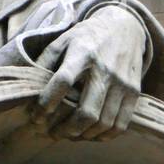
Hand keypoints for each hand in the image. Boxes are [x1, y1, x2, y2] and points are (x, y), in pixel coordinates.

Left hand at [33, 7, 146, 139]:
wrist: (125, 27)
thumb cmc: (86, 38)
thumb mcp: (63, 41)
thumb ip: (45, 62)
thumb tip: (29, 90)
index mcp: (83, 53)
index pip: (63, 82)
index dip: (47, 104)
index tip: (36, 117)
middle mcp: (105, 69)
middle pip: (86, 111)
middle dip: (66, 129)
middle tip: (53, 134)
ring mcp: (122, 82)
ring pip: (103, 122)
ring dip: (83, 135)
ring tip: (70, 135)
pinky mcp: (134, 92)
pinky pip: (120, 124)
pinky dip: (104, 136)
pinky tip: (90, 134)